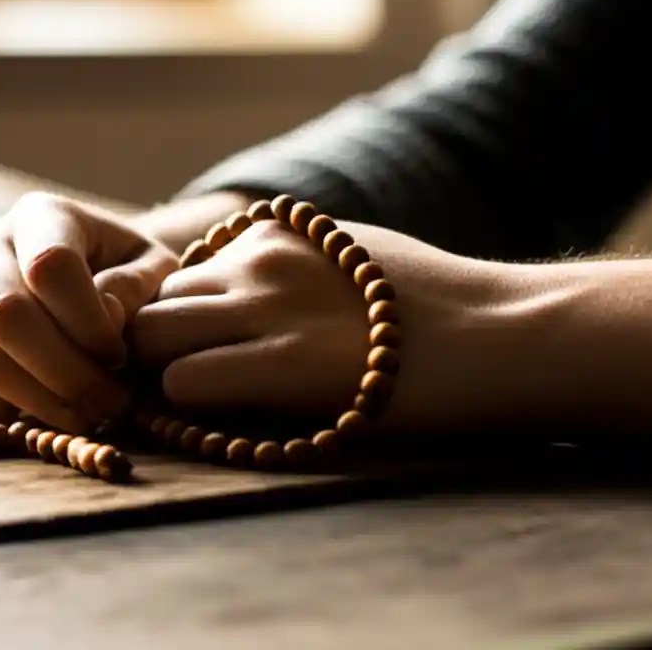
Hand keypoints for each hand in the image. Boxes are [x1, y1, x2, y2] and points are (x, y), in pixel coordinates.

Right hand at [0, 192, 177, 431]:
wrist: (87, 283)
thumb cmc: (126, 274)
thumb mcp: (151, 267)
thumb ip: (136, 286)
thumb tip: (106, 312)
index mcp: (39, 215)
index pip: (50, 264)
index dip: (88, 321)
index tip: (121, 356)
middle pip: (6, 315)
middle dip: (65, 373)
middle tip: (109, 404)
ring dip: (40, 401)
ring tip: (87, 415)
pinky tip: (41, 414)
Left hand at [130, 219, 539, 434]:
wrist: (502, 334)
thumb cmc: (441, 306)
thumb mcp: (352, 255)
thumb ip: (291, 266)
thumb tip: (245, 291)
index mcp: (276, 230)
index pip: (178, 269)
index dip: (182, 317)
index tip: (204, 351)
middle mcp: (257, 258)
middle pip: (150, 300)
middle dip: (157, 345)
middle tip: (191, 385)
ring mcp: (265, 307)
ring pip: (151, 339)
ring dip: (168, 374)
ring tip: (211, 407)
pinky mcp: (281, 364)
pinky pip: (182, 384)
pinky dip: (191, 408)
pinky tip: (233, 420)